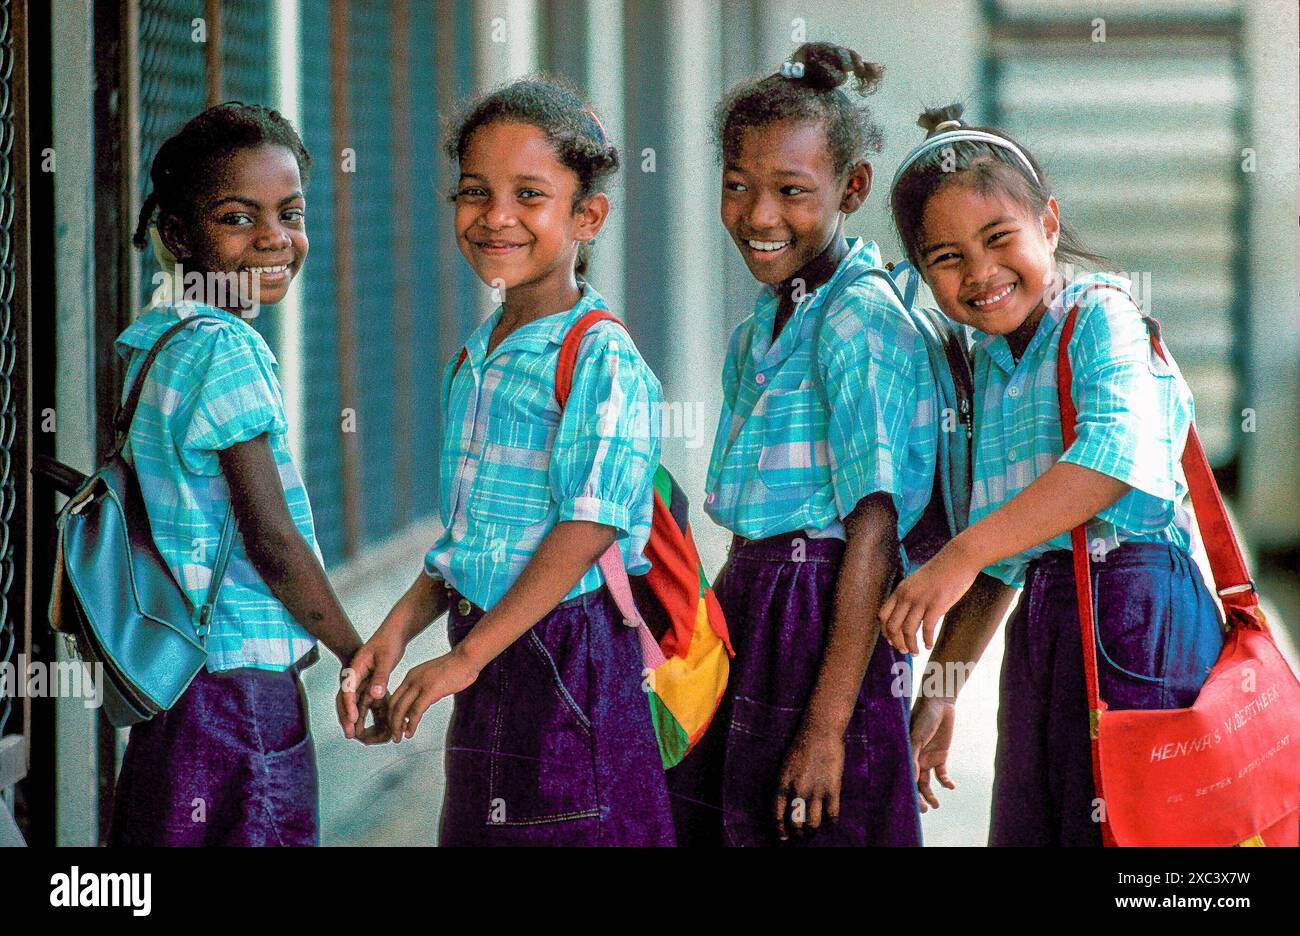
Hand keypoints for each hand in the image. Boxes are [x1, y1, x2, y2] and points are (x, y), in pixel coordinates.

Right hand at [336, 632, 404, 743]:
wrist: (393, 632)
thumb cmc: (389, 642)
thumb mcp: (387, 658)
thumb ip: (381, 676)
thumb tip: (376, 695)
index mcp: (356, 666)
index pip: (348, 688)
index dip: (349, 704)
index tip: (353, 718)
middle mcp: (354, 674)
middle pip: (345, 698)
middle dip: (345, 716)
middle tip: (349, 733)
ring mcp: (359, 679)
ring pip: (351, 701)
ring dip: (351, 717)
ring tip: (353, 734)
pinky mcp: (367, 682)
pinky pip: (360, 699)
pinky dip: (360, 712)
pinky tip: (363, 725)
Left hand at [387, 647, 480, 742]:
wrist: (466, 658)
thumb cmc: (454, 668)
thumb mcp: (431, 678)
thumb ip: (423, 690)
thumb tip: (418, 707)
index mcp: (411, 676)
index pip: (394, 697)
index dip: (392, 714)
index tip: (395, 726)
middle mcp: (411, 679)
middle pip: (393, 704)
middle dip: (391, 723)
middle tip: (394, 736)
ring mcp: (420, 684)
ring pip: (401, 709)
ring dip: (398, 726)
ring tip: (399, 738)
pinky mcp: (430, 690)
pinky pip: (416, 711)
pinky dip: (411, 724)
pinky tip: (410, 732)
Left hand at [774, 725, 844, 840]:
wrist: (820, 732)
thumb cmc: (801, 748)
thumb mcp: (785, 767)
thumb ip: (785, 787)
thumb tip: (787, 809)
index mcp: (782, 784)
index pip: (777, 816)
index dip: (780, 830)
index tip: (783, 838)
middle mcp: (797, 790)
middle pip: (795, 824)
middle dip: (798, 833)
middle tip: (802, 833)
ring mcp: (815, 790)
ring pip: (813, 824)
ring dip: (813, 830)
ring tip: (814, 829)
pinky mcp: (833, 789)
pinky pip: (832, 815)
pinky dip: (831, 821)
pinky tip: (831, 820)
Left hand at [879, 543, 981, 654]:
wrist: (958, 559)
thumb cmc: (940, 572)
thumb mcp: (917, 582)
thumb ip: (910, 596)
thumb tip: (907, 615)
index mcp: (900, 590)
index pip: (883, 615)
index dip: (885, 631)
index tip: (892, 640)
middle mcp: (907, 596)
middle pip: (892, 626)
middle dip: (896, 642)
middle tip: (904, 650)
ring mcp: (921, 600)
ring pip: (908, 631)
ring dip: (911, 645)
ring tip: (916, 652)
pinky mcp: (937, 604)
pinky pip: (926, 629)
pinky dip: (926, 640)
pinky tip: (929, 645)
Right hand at [910, 697, 955, 811]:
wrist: (940, 703)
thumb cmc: (923, 716)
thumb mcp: (917, 736)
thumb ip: (914, 755)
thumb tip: (911, 777)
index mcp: (905, 754)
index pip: (904, 776)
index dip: (907, 790)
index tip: (911, 804)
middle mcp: (915, 758)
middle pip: (914, 783)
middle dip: (918, 797)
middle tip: (924, 810)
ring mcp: (928, 758)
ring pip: (927, 782)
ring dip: (931, 794)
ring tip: (936, 806)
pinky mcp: (941, 756)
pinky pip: (942, 773)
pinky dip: (946, 782)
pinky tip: (950, 787)